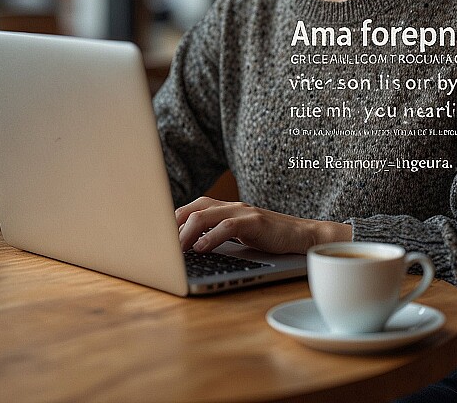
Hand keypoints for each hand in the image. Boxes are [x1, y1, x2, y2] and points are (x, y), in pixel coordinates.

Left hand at [175, 197, 351, 253]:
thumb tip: (185, 250)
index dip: (170, 221)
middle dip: (172, 226)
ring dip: (186, 233)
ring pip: (205, 215)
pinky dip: (212, 237)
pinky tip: (202, 248)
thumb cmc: (268, 239)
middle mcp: (231, 206)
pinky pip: (228, 226)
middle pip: (192, 208)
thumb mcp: (238, 237)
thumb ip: (216, 237)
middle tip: (158, 245)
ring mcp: (243, 212)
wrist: (303, 236)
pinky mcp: (255, 221)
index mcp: (224, 209)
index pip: (189, 209)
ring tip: (174, 251)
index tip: (154, 238)